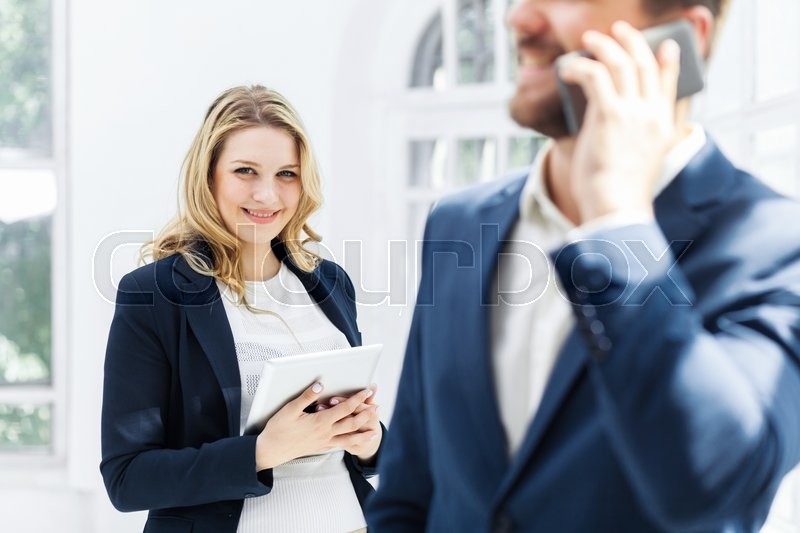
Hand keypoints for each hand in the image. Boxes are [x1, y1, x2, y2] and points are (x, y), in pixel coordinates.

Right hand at [255, 382, 375, 469]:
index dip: (358, 399)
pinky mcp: (321, 448)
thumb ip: (307, 396)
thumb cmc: (278, 429)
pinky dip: (351, 444)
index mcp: (320, 421)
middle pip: (352, 423)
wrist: (271, 451)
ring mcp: (324, 442)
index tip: (367, 391)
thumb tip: (321, 384)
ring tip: (375, 432)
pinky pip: (341, 446)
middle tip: (377, 407)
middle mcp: (326, 433)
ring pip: (349, 438)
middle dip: (366, 414)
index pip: (344, 408)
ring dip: (363, 433)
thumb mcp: (290, 409)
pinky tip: (355, 442)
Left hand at [558, 21, 681, 223]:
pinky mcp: (610, 114)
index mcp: (664, 128)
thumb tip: (606, 125)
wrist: (616, 208)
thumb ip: (632, 141)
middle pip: (646, 65)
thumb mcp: (639, 166)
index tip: (665, 46)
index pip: (671, 86)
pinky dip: (581, 66)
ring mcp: (634, 112)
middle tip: (618, 30)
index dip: (669, 62)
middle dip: (632, 41)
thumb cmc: (619, 195)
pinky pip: (595, 75)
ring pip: (621, 63)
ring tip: (589, 39)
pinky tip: (568, 68)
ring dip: (604, 45)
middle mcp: (653, 115)